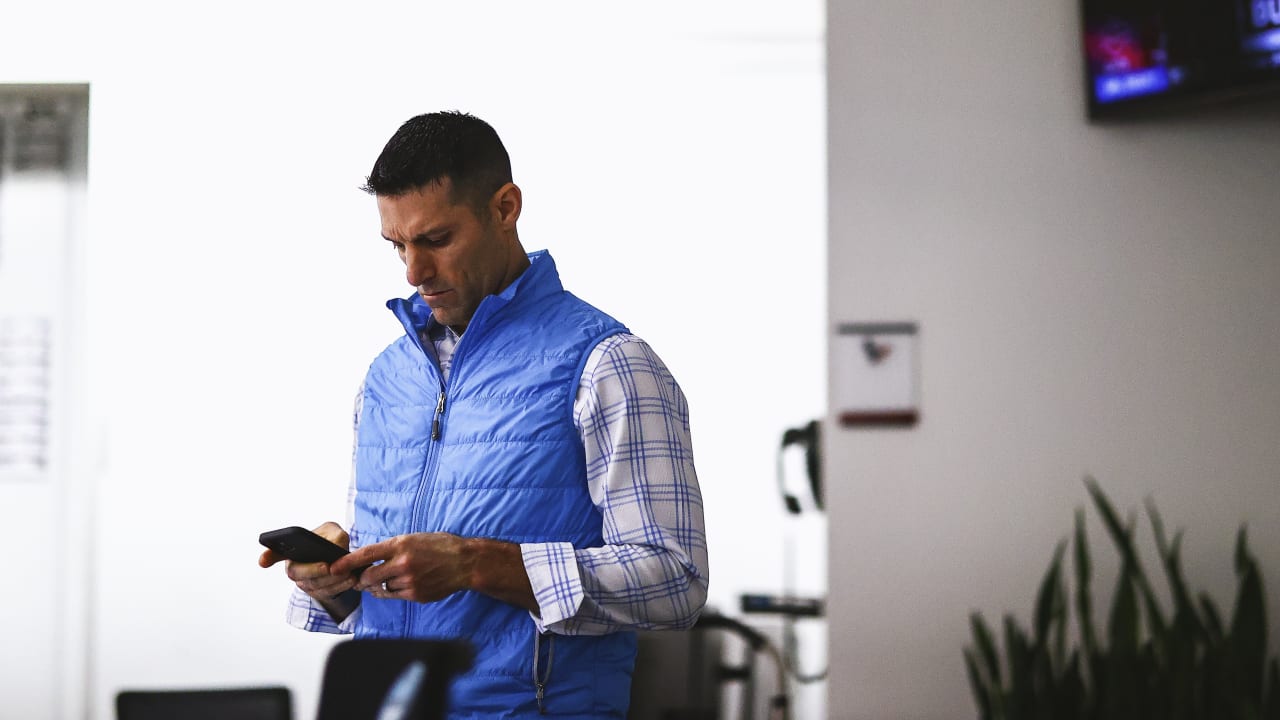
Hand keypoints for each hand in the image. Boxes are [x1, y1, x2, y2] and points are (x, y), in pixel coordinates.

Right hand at [259, 522, 357, 600]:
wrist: (342, 558)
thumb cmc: (333, 540)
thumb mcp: (335, 532)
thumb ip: (336, 536)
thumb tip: (337, 547)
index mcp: (292, 551)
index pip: (274, 553)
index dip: (268, 556)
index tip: (263, 561)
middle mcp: (294, 568)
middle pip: (297, 573)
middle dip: (313, 571)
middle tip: (327, 566)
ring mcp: (305, 583)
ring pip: (314, 585)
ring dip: (332, 579)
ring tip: (347, 572)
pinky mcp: (318, 593)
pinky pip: (327, 593)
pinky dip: (341, 586)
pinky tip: (352, 579)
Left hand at [331, 532, 472, 602]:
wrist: (465, 562)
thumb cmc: (440, 547)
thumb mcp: (414, 539)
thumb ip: (392, 548)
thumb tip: (370, 559)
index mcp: (400, 545)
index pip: (366, 554)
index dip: (347, 563)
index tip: (334, 568)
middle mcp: (402, 563)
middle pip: (369, 577)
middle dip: (362, 579)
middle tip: (362, 577)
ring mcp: (409, 581)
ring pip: (381, 588)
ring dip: (381, 585)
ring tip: (393, 577)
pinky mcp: (416, 595)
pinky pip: (394, 596)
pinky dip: (393, 591)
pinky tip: (402, 583)